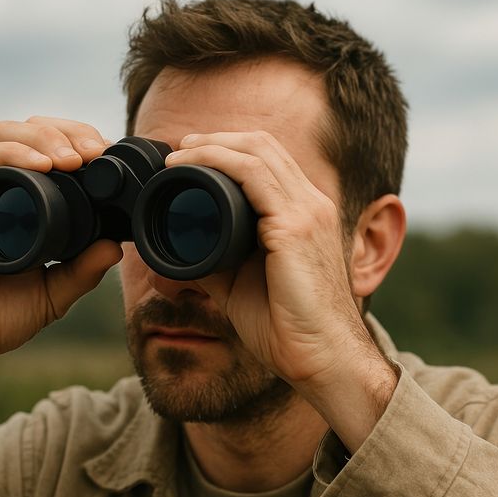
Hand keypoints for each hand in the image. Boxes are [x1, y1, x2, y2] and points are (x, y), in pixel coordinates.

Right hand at [0, 117, 121, 432]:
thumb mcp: (56, 293)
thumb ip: (84, 270)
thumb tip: (117, 246)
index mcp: (26, 201)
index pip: (53, 148)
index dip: (82, 141)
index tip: (109, 155)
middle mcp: (0, 188)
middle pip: (33, 130)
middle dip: (69, 131)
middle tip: (96, 152)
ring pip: (6, 134)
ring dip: (44, 137)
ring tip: (72, 159)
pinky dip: (11, 154)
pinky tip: (40, 165)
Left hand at [165, 131, 396, 448]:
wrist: (322, 358)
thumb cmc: (289, 329)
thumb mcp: (241, 284)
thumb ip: (214, 261)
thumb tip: (175, 250)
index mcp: (306, 214)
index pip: (270, 160)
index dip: (229, 148)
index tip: (189, 156)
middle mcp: (312, 204)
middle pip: (263, 145)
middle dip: (217, 139)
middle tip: (178, 148)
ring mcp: (308, 211)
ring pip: (257, 151)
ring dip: (212, 146)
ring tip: (178, 155)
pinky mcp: (296, 227)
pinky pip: (253, 176)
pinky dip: (218, 162)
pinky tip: (191, 166)